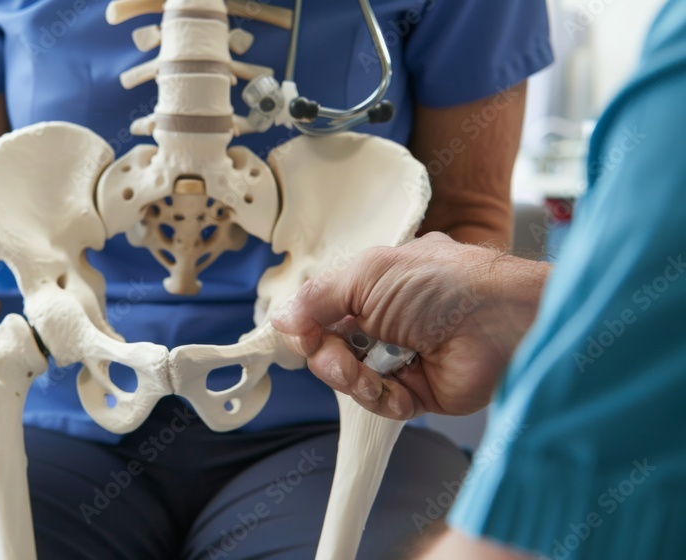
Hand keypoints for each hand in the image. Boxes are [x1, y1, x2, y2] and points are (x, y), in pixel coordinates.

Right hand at [271, 233, 547, 419]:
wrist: (500, 322)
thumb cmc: (445, 284)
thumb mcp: (367, 274)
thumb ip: (318, 298)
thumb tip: (280, 319)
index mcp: (377, 285)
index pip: (325, 310)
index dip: (308, 327)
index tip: (299, 334)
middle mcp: (388, 321)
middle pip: (332, 348)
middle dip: (327, 357)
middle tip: (338, 356)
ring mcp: (403, 356)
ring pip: (351, 379)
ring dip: (350, 379)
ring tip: (367, 373)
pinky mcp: (420, 391)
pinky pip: (381, 403)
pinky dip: (379, 398)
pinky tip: (390, 387)